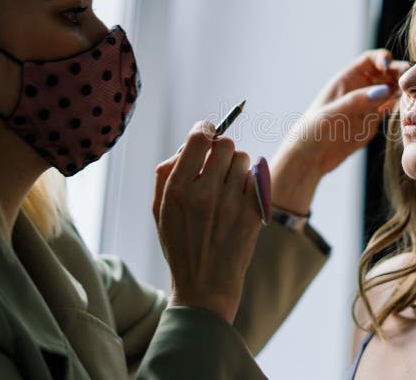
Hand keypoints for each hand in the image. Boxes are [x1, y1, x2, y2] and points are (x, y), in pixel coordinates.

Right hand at [152, 120, 261, 323]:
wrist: (205, 285)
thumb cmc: (180, 244)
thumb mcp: (159, 210)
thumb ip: (167, 174)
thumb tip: (187, 146)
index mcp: (178, 189)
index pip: (199, 138)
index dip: (205, 130)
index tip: (207, 133)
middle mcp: (205, 192)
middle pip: (225, 145)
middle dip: (221, 151)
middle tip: (217, 166)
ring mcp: (231, 202)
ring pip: (244, 158)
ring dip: (236, 167)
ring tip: (227, 186)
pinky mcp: (253, 212)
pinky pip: (257, 177)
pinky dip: (250, 182)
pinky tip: (239, 198)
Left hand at [268, 49, 408, 213]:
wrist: (310, 158)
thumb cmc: (313, 132)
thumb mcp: (332, 114)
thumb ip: (357, 102)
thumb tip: (384, 90)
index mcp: (346, 80)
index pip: (370, 60)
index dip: (383, 59)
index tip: (390, 66)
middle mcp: (359, 89)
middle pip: (386, 73)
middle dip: (400, 74)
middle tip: (412, 82)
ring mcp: (367, 105)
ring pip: (392, 90)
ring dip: (404, 90)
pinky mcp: (372, 121)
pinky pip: (391, 108)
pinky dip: (402, 106)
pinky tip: (410, 109)